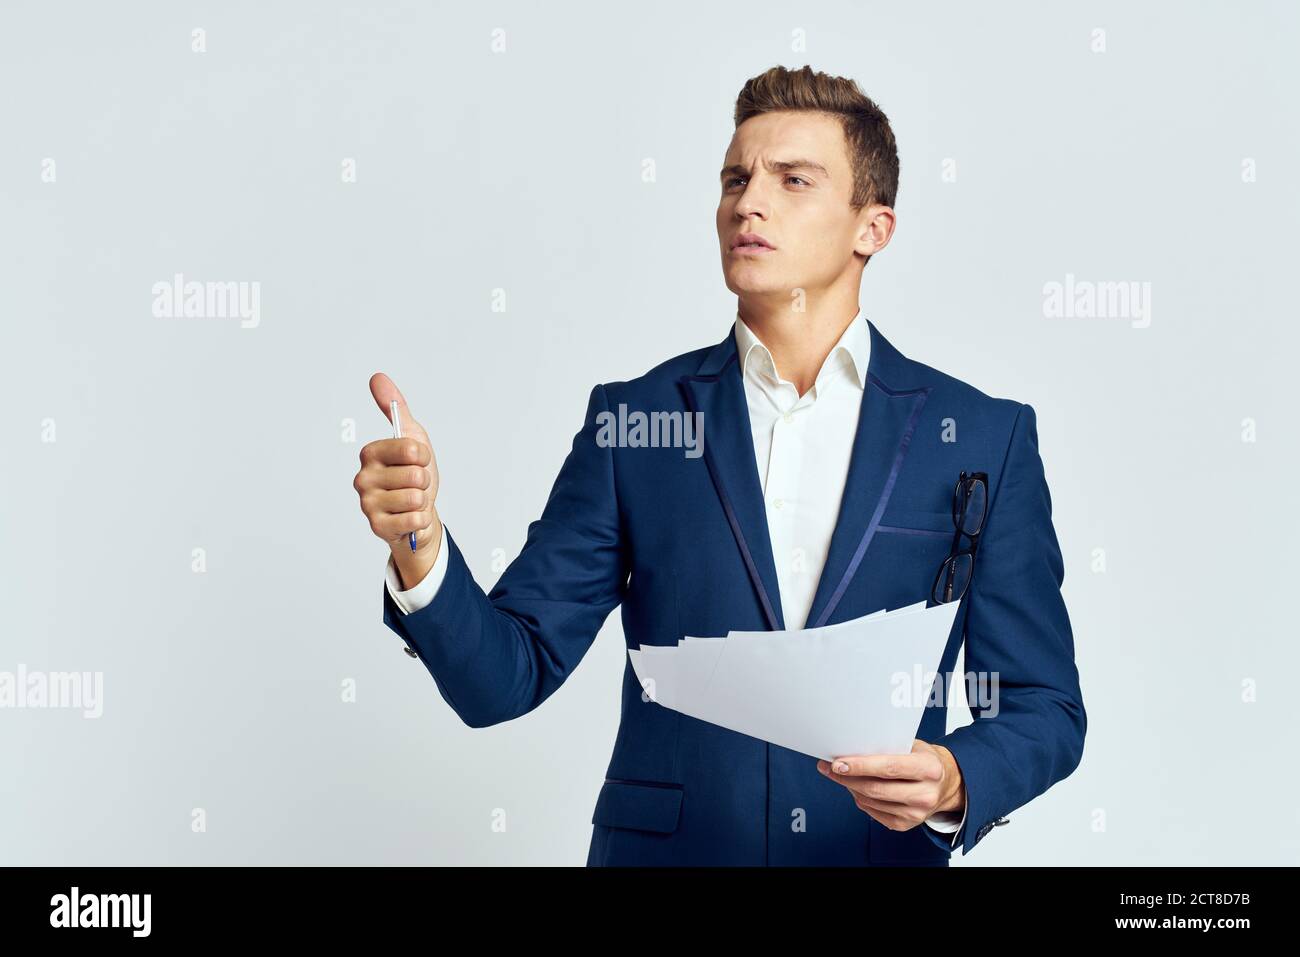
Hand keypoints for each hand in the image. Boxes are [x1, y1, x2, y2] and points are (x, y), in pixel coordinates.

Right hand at [354, 372, 442, 588]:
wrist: (418, 513)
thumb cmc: (414, 475)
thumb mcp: (413, 438)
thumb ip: (396, 408)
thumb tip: (377, 377)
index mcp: (371, 453)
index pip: (410, 449)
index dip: (423, 456)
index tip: (419, 459)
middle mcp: (363, 478)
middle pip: (415, 475)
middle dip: (425, 481)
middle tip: (415, 484)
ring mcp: (367, 504)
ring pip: (416, 497)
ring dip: (422, 500)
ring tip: (412, 500)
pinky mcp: (377, 527)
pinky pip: (414, 519)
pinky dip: (420, 519)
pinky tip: (411, 517)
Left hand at [816, 739, 963, 830]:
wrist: (946, 784)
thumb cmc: (924, 760)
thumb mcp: (913, 746)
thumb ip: (888, 747)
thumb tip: (852, 746)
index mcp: (929, 768)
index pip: (888, 767)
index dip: (860, 765)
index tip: (838, 763)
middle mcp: (925, 794)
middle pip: (876, 788)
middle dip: (847, 778)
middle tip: (829, 767)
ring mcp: (916, 813)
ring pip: (871, 801)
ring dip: (850, 788)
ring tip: (841, 775)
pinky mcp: (906, 825)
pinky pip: (873, 812)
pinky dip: (860, 799)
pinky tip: (856, 788)